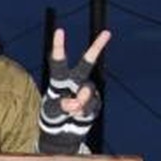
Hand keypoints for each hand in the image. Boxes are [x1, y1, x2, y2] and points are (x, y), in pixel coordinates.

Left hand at [38, 28, 108, 153]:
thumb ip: (64, 106)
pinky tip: (77, 116)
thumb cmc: (54, 115)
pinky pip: (92, 106)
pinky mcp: (95, 102)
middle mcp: (75, 81)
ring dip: (81, 101)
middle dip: (96, 47)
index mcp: (60, 79)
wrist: (63, 130)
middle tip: (106, 33)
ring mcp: (87, 90)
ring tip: (72, 111)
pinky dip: (83, 113)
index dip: (59, 46)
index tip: (60, 31)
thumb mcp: (54, 111)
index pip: (59, 61)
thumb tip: (77, 103)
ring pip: (88, 90)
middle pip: (87, 63)